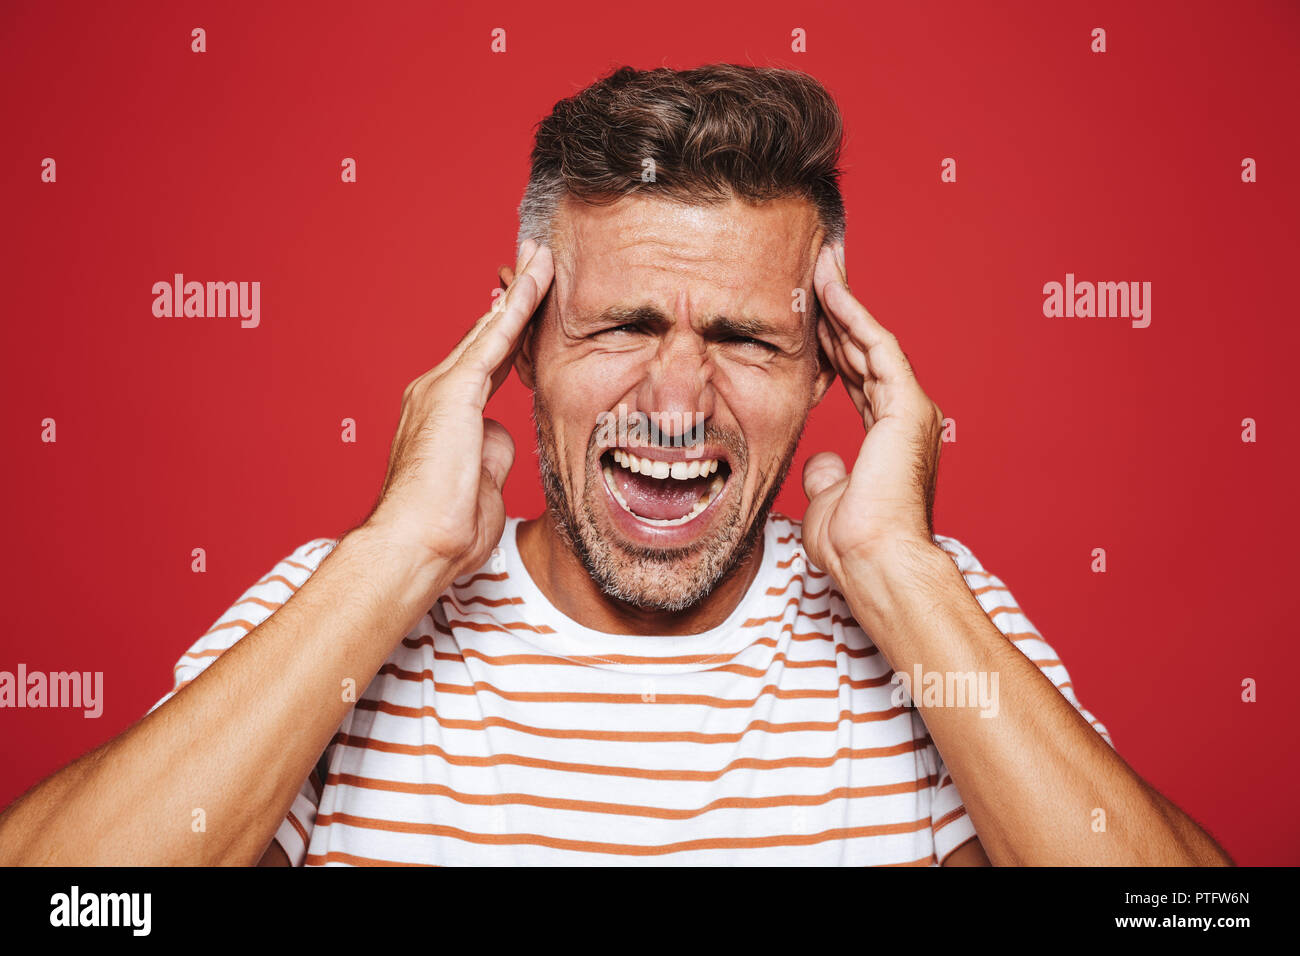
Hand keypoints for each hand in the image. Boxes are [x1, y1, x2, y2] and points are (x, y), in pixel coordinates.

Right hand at [365, 240, 554, 579]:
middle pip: (485, 336)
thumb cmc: (445, 531)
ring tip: (543, 258)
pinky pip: (494, 341)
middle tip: (536, 262)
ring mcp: (441, 389)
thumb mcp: (480, 485)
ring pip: (491, 330)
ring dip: (521, 293)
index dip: (507, 333)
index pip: (484, 363)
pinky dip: (517, 309)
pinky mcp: (452, 393)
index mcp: (445, 416)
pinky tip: (536, 282)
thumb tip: (500, 437)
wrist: (414, 546)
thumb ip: (490, 452)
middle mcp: (437, 392)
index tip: (527, 307)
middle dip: (514, 300)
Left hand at [800, 243, 944, 578]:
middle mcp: (904, 418)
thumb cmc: (855, 546)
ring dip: (843, 304)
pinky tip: (830, 290)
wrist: (877, 563)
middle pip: (864, 353)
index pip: (856, 378)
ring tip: (819, 268)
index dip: (831, 347)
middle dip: (837, 314)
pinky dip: (853, 316)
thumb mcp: (832, 500)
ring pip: (870, 342)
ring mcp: (909, 409)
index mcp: (889, 438)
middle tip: (812, 276)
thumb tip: (821, 462)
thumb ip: (828, 475)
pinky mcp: (907, 405)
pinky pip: (876, 347)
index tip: (807, 321)